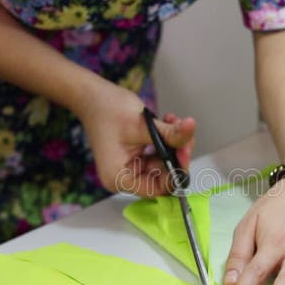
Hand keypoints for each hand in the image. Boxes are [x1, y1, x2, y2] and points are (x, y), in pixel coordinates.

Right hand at [75, 83, 195, 196]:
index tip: (184, 152)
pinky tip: (168, 122)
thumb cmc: (107, 110)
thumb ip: (169, 133)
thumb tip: (191, 129)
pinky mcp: (135, 155)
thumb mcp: (143, 124)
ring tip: (174, 123)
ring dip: (174, 143)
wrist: (92, 95)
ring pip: (164, 162)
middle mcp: (125, 176)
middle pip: (163, 175)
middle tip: (185, 135)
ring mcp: (130, 165)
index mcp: (120, 178)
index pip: (157, 189)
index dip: (175, 173)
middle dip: (177, 154)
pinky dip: (166, 139)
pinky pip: (159, 152)